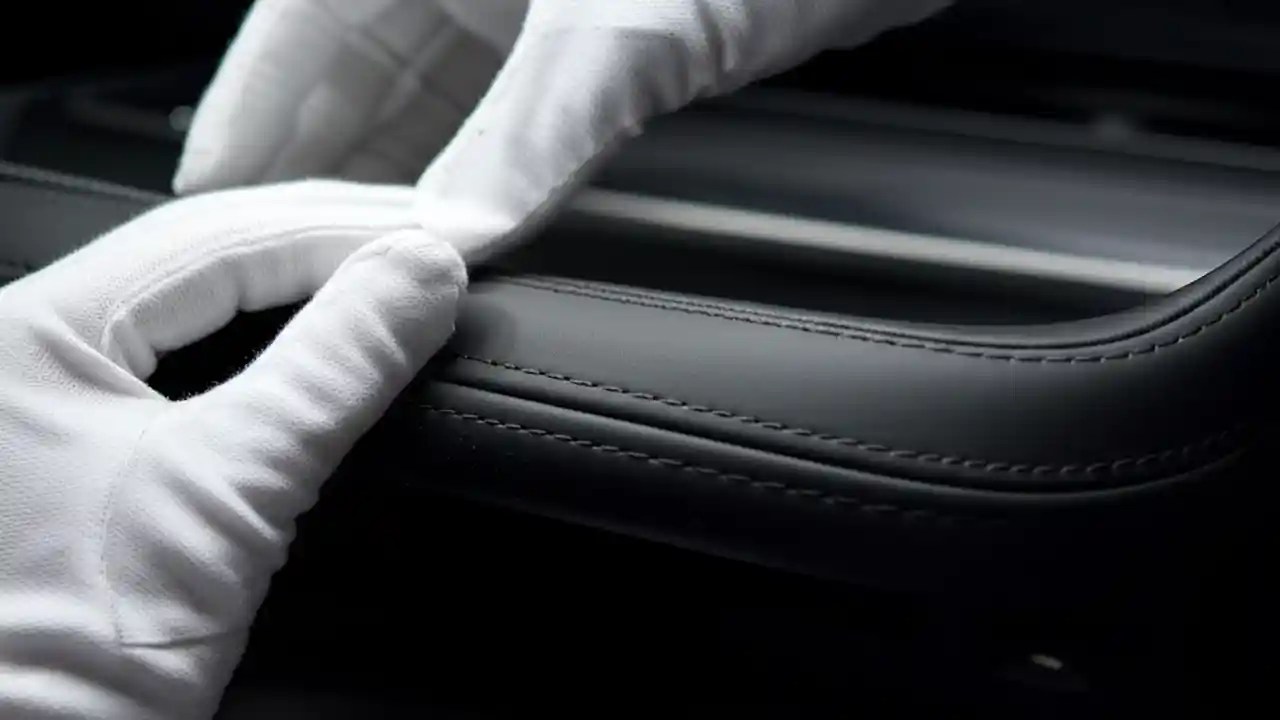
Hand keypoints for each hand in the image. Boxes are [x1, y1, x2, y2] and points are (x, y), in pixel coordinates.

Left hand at [0, 182, 465, 718]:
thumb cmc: (65, 652)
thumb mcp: (229, 488)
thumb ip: (334, 368)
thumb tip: (421, 272)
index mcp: (27, 329)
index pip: (213, 239)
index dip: (339, 230)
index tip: (434, 236)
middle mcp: (27, 348)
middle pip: (205, 262)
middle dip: (326, 249)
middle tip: (429, 246)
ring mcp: (54, 399)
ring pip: (202, 311)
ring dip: (304, 292)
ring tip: (394, 279)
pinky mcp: (93, 451)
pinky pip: (196, 368)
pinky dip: (276, 351)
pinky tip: (331, 342)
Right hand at [176, 0, 950, 262]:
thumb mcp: (616, 28)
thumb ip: (528, 137)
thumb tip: (454, 240)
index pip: (295, 30)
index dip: (247, 117)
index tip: (214, 202)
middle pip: (349, 75)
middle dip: (316, 166)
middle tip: (280, 259)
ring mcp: (522, 9)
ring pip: (425, 105)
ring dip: (393, 182)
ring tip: (353, 261)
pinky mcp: (585, 46)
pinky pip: (498, 122)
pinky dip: (473, 176)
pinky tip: (453, 228)